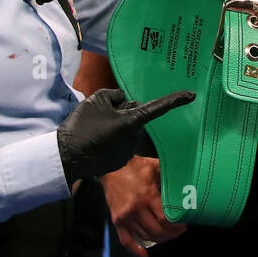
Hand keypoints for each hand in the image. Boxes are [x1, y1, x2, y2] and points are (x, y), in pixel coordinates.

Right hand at [56, 88, 194, 187]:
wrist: (66, 156)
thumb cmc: (81, 126)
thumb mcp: (97, 99)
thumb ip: (116, 95)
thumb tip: (124, 100)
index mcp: (132, 121)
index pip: (158, 108)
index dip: (175, 100)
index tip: (191, 95)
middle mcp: (135, 138)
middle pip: (137, 118)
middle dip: (125, 114)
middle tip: (103, 116)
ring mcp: (128, 152)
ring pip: (128, 131)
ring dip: (118, 128)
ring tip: (95, 129)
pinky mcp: (120, 161)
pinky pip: (121, 144)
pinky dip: (112, 140)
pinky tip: (96, 141)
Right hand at [102, 156, 186, 256]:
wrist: (111, 167)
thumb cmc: (135, 167)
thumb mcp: (156, 167)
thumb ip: (171, 176)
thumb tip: (188, 181)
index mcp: (147, 196)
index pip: (165, 219)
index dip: (176, 226)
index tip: (184, 224)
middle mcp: (135, 209)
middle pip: (157, 231)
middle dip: (171, 234)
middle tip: (179, 231)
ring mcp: (125, 217)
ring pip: (145, 236)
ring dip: (159, 240)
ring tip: (168, 235)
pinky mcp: (117, 220)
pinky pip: (126, 240)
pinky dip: (135, 250)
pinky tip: (144, 255)